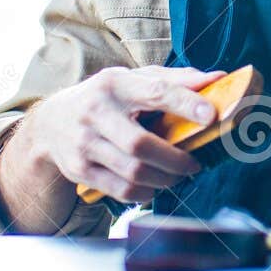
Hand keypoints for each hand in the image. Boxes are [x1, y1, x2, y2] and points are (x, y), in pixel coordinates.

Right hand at [0, 66, 226, 222]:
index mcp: (115, 84)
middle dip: (175, 159)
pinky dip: (146, 192)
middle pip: (141, 144)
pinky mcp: (79, 170)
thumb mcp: (133, 79)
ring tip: (178, 175)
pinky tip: (155, 185)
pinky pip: (121, 190)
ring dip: (165, 179)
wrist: (51, 122)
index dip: (185, 103)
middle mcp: (95, 112)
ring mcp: (84, 144)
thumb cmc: (106, 97)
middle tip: (195, 164)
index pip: (155, 92)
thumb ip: (174, 80)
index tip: (211, 115)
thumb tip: (219, 78)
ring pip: (133, 172)